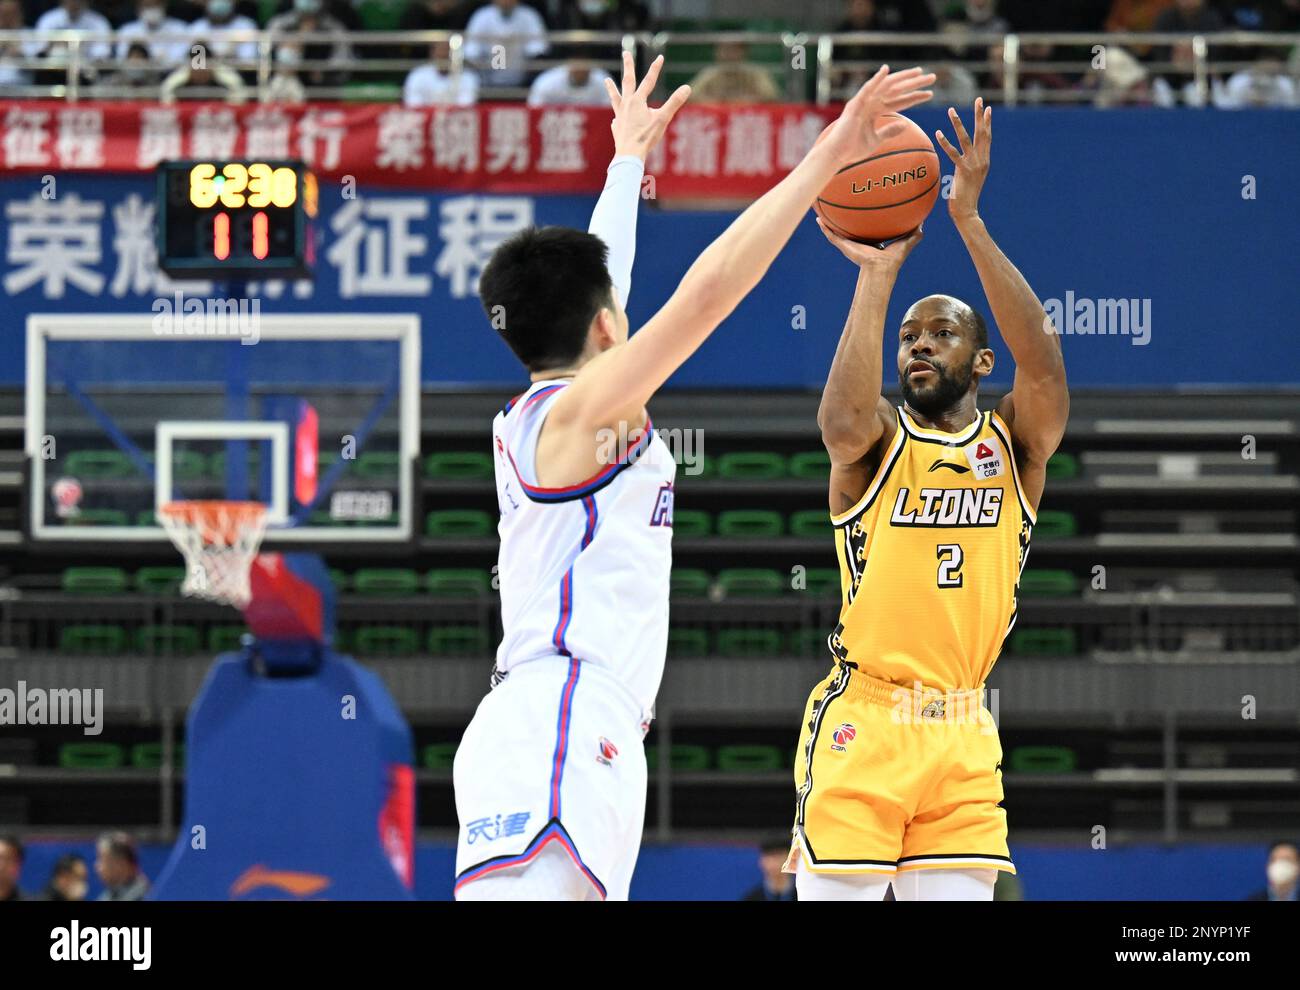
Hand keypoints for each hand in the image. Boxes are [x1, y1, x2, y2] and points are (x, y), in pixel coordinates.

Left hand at [606, 52, 691, 161]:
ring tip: (606, 80)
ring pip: (615, 97)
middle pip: (627, 81)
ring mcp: (619, 115)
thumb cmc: (646, 137)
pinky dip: (617, 116)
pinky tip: (616, 119)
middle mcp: (626, 105)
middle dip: (628, 66)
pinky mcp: (617, 127)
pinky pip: (616, 118)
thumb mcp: (663, 119)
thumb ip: (674, 102)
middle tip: (626, 53)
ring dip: (611, 88)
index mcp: (637, 101)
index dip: (655, 68)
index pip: (649, 81)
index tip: (660, 57)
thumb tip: (687, 87)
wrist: (629, 155)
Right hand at [816, 218, 923, 270]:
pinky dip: (824, 228)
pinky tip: (818, 220)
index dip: (865, 221)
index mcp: (872, 242)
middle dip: (845, 219)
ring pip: (837, 231)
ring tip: (823, 211)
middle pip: (850, 228)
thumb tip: (923, 221)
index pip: (867, 229)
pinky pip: (832, 236)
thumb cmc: (893, 258)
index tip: (864, 210)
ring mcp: (850, 244)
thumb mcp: (907, 242)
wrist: (880, 268)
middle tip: (841, 206)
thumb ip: (915, 233)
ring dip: (830, 223)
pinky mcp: (844, 246)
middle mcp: (859, 242)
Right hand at [819, 65, 935, 163]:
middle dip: (914, 84)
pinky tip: (886, 70)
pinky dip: (876, 79)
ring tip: (919, 73)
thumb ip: (890, 131)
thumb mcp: (877, 140)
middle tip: (932, 78)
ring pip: (886, 86)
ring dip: (903, 78)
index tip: (930, 94)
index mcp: (875, 111)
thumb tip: (904, 124)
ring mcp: (863, 102)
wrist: (837, 155)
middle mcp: (871, 103)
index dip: (914, 97)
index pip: (899, 101)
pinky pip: (867, 89)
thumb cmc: (852, 149)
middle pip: (896, 90)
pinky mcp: (855, 104)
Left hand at [935, 98, 990, 221]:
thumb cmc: (965, 198)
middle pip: (981, 133)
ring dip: (958, 124)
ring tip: (951, 111)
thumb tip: (960, 161)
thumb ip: (966, 167)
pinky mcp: (963, 171)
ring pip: (966, 139)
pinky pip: (953, 154)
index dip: (987, 122)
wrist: (967, 212)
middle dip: (979, 115)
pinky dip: (945, 142)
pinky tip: (938, 132)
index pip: (986, 137)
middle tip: (979, 99)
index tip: (986, 108)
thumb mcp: (968, 179)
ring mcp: (974, 165)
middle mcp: (982, 160)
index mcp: (984, 161)